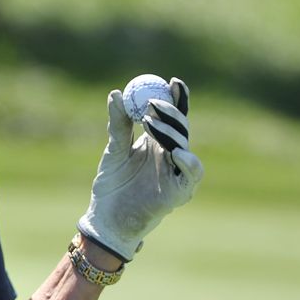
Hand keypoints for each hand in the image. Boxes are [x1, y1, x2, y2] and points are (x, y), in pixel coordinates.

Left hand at [78, 78, 203, 260]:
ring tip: (148, 122)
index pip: (173, 115)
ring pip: (184, 146)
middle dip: (171, 112)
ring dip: (170, 132)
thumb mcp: (114, 149)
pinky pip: (191, 174)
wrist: (108, 217)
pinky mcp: (180, 191)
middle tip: (154, 102)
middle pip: (181, 127)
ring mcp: (178, 172)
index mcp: (158, 141)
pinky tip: (176, 153)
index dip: (178, 98)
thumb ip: (118, 123)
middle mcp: (172, 153)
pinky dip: (187, 162)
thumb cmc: (113, 184)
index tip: (172, 81)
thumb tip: (116, 94)